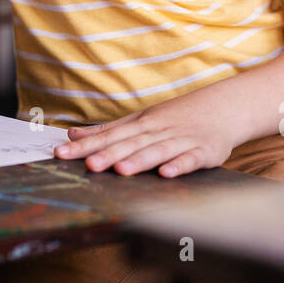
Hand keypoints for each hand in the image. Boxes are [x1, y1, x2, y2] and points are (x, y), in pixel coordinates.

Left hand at [55, 80, 248, 176]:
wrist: (222, 108)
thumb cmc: (176, 117)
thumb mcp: (139, 120)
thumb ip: (107, 130)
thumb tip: (74, 134)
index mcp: (140, 124)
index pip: (107, 136)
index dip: (84, 146)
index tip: (61, 154)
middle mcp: (157, 130)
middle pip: (130, 144)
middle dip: (108, 154)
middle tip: (88, 166)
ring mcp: (181, 140)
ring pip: (157, 150)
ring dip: (139, 160)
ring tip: (121, 170)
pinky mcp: (204, 151)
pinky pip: (191, 159)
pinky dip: (179, 165)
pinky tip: (167, 173)